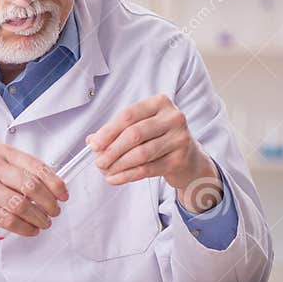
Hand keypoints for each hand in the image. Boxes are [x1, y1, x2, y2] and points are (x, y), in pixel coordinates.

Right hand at [0, 142, 68, 244]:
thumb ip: (17, 173)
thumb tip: (50, 187)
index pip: (36, 166)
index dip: (55, 182)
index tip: (63, 194)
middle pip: (31, 186)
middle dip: (49, 202)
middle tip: (54, 211)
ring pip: (21, 205)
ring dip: (39, 218)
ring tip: (44, 223)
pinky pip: (8, 220)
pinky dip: (25, 228)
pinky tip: (30, 229)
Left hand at [88, 94, 219, 212]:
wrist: (190, 159)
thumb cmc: (160, 139)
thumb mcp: (141, 128)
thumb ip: (116, 131)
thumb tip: (92, 141)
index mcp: (159, 103)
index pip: (127, 116)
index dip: (108, 131)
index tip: (94, 145)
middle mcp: (173, 118)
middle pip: (133, 134)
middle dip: (111, 150)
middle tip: (99, 162)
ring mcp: (179, 139)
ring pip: (140, 153)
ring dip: (118, 165)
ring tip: (106, 171)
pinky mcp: (179, 160)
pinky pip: (147, 169)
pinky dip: (127, 175)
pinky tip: (115, 178)